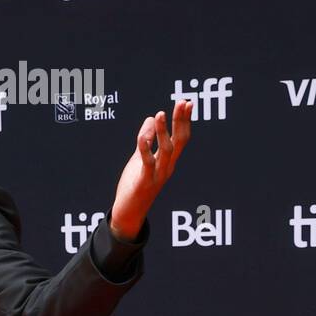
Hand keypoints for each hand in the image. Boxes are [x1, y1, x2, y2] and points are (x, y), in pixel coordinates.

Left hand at [109, 99, 191, 239]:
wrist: (128, 213)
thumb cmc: (134, 186)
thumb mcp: (139, 159)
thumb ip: (145, 140)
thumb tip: (150, 118)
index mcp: (168, 161)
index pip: (181, 137)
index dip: (184, 120)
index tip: (187, 102)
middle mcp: (167, 167)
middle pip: (179, 141)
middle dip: (181, 121)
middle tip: (182, 102)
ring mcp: (157, 175)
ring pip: (166, 151)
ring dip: (164, 132)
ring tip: (159, 114)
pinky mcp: (144, 182)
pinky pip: (148, 164)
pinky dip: (145, 150)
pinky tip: (143, 137)